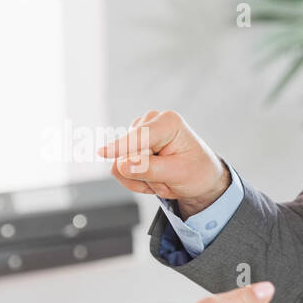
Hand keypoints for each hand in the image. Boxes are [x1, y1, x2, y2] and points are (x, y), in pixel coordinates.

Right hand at [96, 110, 229, 217]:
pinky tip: (152, 178)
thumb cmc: (196, 171)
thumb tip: (121, 164)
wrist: (200, 177)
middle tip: (167, 180)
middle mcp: (150, 122)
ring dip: (141, 179)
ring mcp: (138, 133)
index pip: (139, 136)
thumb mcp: (179, 174)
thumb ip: (150, 169)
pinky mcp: (129, 146)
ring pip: (120, 163)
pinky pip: (119, 169)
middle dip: (145, 175)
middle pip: (128, 153)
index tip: (102, 152)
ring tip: (162, 179)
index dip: (121, 146)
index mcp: (168, 122)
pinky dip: (135, 180)